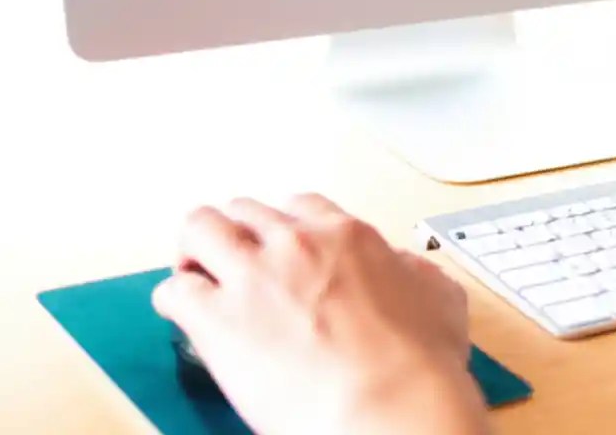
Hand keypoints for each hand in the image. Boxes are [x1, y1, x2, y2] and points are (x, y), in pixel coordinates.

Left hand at [152, 194, 487, 434]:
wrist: (392, 408)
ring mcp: (253, 277)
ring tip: (198, 273)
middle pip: (245, 210)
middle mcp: (296, 244)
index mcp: (348, 237)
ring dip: (197, 249)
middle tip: (237, 259)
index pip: (301, 207)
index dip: (287, 228)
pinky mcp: (216, 320)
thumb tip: (403, 267)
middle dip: (239, 234)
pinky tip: (184, 313)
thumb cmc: (420, 368)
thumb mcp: (441, 299)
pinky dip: (175, 299)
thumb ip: (415, 271)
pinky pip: (174, 290)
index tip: (284, 246)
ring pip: (200, 228)